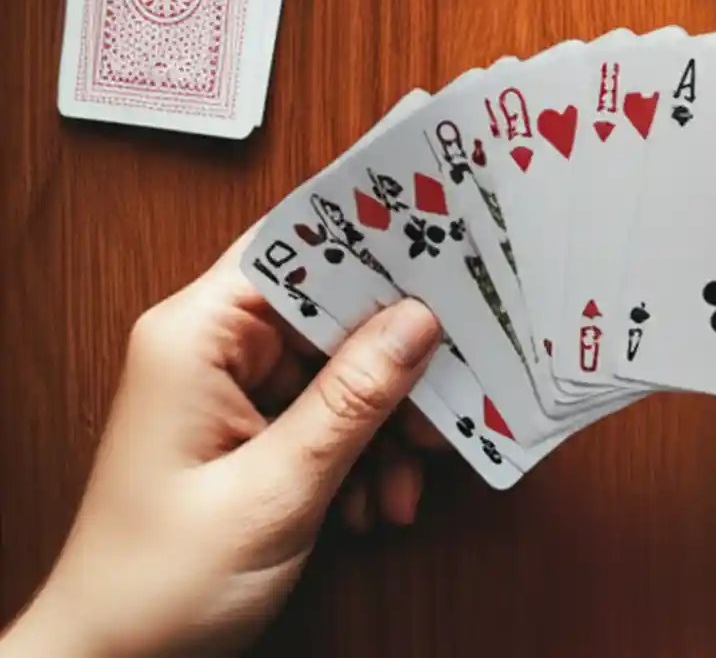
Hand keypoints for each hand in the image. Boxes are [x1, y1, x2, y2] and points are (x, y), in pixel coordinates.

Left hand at [0, 233, 440, 655]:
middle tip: (445, 402)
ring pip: (342, 370)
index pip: (295, 249)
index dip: (371, 245)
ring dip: (386, 425)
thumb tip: (419, 321)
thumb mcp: (276, 488)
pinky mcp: (252, 430)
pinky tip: (376, 502)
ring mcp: (234, 390)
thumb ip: (351, 400)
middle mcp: (214, 349)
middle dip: (395, 362)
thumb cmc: (160, 580)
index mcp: (196, 337)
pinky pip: (331, 415)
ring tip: (404, 480)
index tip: (445, 256)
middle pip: (331, 312)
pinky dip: (365, 456)